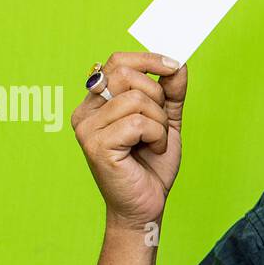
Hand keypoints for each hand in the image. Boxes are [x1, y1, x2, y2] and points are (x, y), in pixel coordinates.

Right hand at [71, 51, 187, 232]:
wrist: (146, 205)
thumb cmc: (151, 165)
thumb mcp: (166, 121)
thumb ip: (171, 92)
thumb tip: (178, 63)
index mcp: (97, 102)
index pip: (117, 62)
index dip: (148, 59)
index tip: (174, 65)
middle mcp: (85, 111)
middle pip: (126, 75)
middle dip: (157, 95)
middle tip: (161, 122)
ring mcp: (87, 128)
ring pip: (137, 100)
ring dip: (159, 122)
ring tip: (155, 142)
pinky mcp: (96, 145)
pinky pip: (138, 123)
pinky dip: (156, 136)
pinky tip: (151, 150)